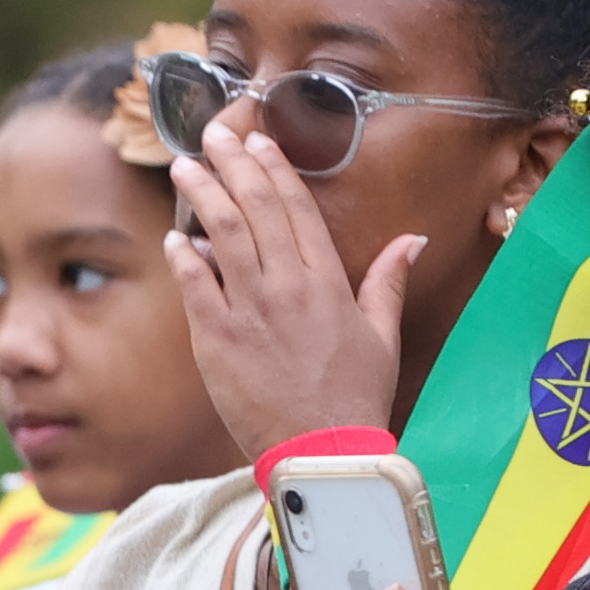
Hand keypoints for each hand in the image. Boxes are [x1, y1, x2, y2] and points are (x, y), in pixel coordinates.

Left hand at [166, 123, 421, 459]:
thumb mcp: (383, 336)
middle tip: (213, 135)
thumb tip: (413, 239)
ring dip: (202, 195)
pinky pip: (195, 287)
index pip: (297, 208)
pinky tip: (175, 236)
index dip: (275, 169)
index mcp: (328, 281)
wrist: (324, 454)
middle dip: (232, 164)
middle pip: (256, 209)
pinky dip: (184, 258)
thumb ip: (389, 281)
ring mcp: (250, 311)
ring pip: (222, 236)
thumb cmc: (354, 399)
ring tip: (185, 166)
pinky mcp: (217, 341)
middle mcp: (288, 287)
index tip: (258, 140)